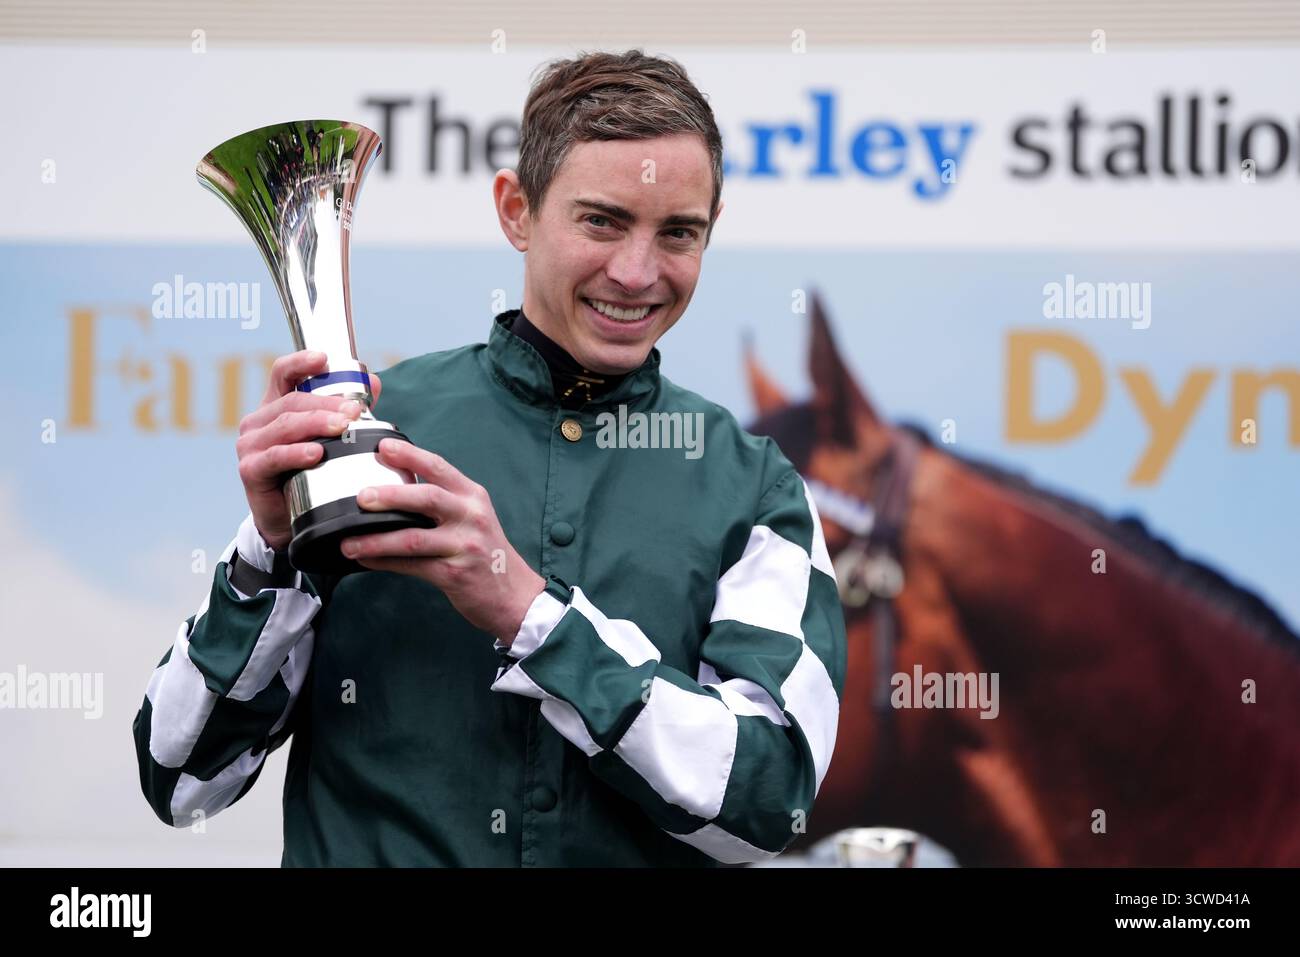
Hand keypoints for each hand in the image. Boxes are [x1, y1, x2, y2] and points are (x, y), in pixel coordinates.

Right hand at [236, 350, 378, 550]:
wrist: (286, 520)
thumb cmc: (308, 473)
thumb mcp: (328, 439)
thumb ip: (347, 410)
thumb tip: (375, 382)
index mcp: (275, 407)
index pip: (283, 374)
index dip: (301, 363)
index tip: (324, 359)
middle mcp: (258, 421)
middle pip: (292, 401)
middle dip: (326, 403)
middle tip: (355, 411)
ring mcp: (251, 445)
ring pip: (285, 425)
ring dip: (316, 424)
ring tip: (343, 427)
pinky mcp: (250, 470)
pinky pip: (275, 457)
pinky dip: (296, 454)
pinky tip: (316, 454)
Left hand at [339, 439, 546, 644]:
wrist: (514, 595)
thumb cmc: (486, 552)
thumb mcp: (473, 517)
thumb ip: (444, 500)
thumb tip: (394, 487)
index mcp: (473, 496)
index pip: (439, 467)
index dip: (410, 455)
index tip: (383, 447)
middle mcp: (471, 516)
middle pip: (427, 498)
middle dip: (390, 495)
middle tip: (361, 497)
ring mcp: (463, 546)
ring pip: (413, 538)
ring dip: (376, 540)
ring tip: (348, 542)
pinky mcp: (454, 574)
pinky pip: (411, 566)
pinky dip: (384, 562)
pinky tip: (365, 559)